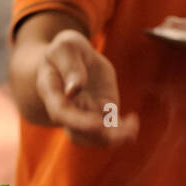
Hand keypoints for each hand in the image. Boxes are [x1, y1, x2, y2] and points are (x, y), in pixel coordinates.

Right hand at [35, 29, 138, 146]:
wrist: (75, 57)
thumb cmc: (68, 49)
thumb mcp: (67, 46)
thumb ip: (69, 65)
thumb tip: (73, 89)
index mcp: (51, 92)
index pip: (61, 113)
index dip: (78, 122)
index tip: (98, 123)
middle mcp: (66, 111)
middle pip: (78, 134)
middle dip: (100, 136)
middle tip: (124, 130)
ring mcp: (84, 115)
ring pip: (95, 138)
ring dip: (114, 138)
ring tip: (132, 127)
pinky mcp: (102, 115)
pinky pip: (111, 131)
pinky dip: (124, 131)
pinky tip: (133, 120)